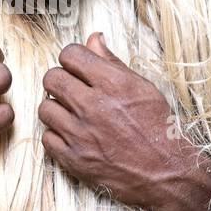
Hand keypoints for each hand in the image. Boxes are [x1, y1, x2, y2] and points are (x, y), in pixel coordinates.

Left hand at [38, 33, 210, 210]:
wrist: (165, 173)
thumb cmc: (157, 127)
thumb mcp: (142, 88)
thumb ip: (112, 62)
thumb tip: (94, 38)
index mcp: (112, 83)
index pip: (70, 54)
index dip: (72, 59)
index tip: (78, 69)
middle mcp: (92, 106)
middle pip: (51, 78)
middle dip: (60, 81)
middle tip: (71, 90)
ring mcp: (80, 134)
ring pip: (44, 108)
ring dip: (56, 108)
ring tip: (71, 114)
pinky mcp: (74, 159)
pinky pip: (47, 138)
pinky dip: (57, 136)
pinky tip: (72, 136)